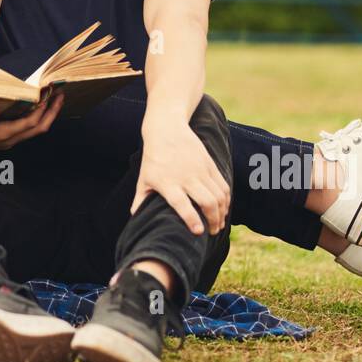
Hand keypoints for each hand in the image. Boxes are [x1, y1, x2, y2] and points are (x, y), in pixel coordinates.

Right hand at [0, 90, 63, 160]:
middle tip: (61, 94)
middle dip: (52, 112)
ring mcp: (8, 140)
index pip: (30, 123)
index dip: (42, 109)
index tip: (49, 94)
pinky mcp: (5, 138)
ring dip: (47, 115)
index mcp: (2, 134)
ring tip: (54, 98)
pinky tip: (36, 106)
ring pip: (35, 129)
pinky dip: (36, 117)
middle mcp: (9, 139)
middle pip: (39, 128)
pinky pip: (27, 129)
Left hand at [132, 114, 229, 232]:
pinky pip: (223, 185)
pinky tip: (224, 208)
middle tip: (212, 232)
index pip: (181, 204)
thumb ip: (140, 200)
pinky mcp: (209, 164)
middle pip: (206, 202)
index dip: (191, 219)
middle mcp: (185, 177)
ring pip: (218, 195)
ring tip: (219, 224)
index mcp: (167, 183)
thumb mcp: (144, 179)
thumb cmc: (153, 158)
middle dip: (213, 220)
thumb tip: (135, 218)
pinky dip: (226, 199)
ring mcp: (200, 170)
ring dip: (222, 212)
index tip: (198, 232)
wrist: (166, 129)